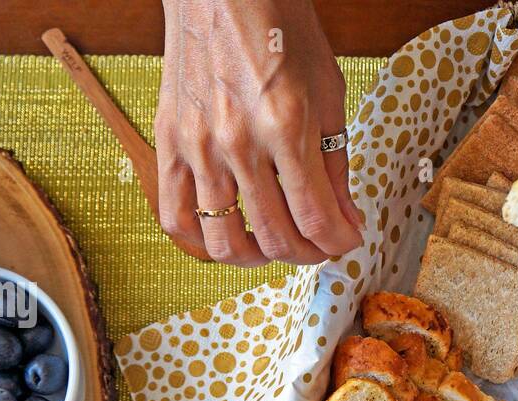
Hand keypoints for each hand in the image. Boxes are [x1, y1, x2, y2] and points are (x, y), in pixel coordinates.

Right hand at [155, 0, 361, 265]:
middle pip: (276, 238)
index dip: (339, 242)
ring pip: (225, 241)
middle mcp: (239, 143)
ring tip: (274, 244)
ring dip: (259, 256)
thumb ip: (335, 162)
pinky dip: (204, 240)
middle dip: (307, 253)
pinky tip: (227, 233)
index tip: (347, 239)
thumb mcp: (328, 91)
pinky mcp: (170, 144)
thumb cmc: (278, 28)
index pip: (316, 219)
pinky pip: (176, 217)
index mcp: (286, 126)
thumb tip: (345, 219)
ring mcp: (198, 147)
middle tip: (318, 243)